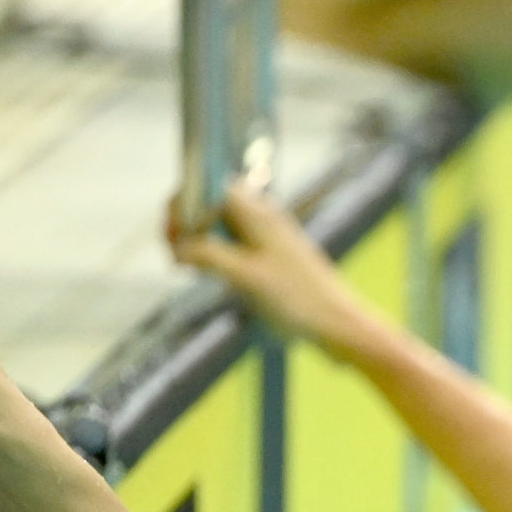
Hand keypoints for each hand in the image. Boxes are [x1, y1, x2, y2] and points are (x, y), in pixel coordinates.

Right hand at [170, 187, 371, 349]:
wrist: (338, 324)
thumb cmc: (297, 300)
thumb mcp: (245, 277)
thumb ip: (208, 255)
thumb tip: (177, 246)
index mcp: (258, 212)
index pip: (208, 186)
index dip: (182, 205)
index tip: (173, 236)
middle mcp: (263, 216)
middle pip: (210, 203)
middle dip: (187, 224)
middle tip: (178, 257)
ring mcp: (268, 235)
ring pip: (220, 224)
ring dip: (200, 241)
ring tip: (190, 268)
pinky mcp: (271, 255)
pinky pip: (234, 242)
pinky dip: (217, 253)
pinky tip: (214, 276)